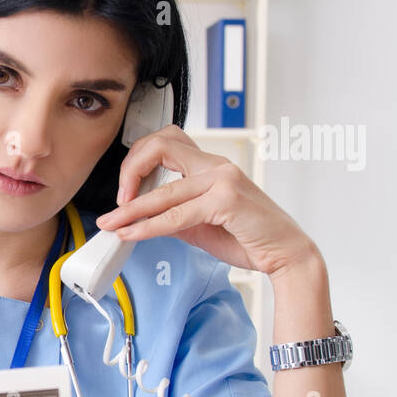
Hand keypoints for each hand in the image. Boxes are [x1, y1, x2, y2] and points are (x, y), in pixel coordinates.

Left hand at [94, 126, 320, 278]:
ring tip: (111, 223)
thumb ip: (173, 215)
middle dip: (129, 170)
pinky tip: (132, 234)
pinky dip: (148, 226)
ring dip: (130, 209)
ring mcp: (223, 180)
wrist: (285, 254)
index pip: (166, 143)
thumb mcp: (200, 224)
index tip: (125, 191)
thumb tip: (139, 217)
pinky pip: (176, 214)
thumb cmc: (248, 237)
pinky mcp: (227, 201)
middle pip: (160, 146)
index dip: (137, 162)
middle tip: (118, 200)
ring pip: (164, 190)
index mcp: (211, 165)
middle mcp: (217, 166)